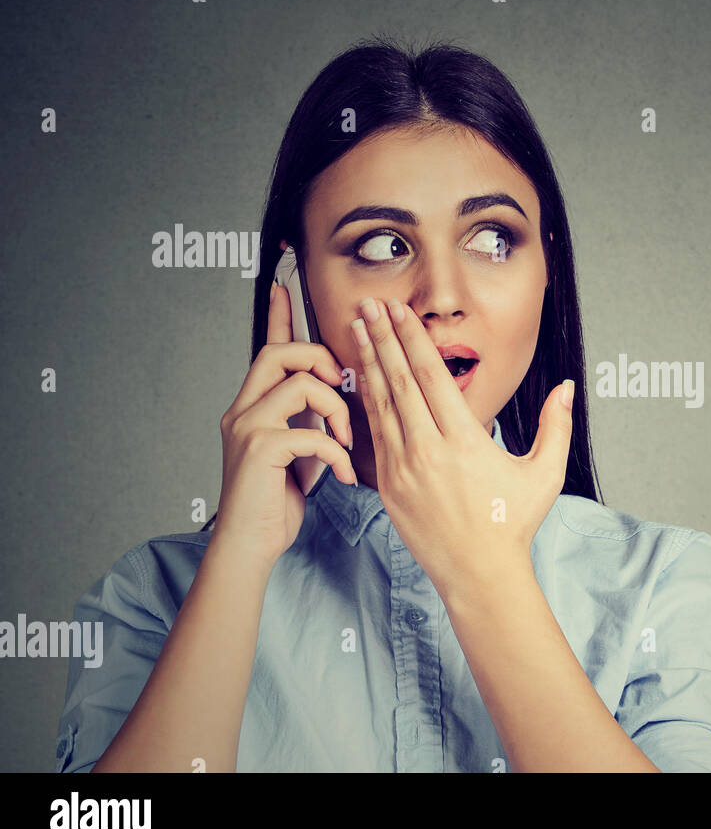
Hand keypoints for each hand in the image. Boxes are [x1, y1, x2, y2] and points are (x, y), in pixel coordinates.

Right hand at [211, 283, 355, 567]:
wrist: (251, 543)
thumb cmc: (277, 500)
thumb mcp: (301, 449)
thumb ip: (312, 419)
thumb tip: (342, 397)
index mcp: (255, 404)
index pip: (268, 348)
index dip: (280, 316)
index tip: (286, 285)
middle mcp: (244, 408)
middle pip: (281, 352)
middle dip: (321, 359)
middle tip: (344, 387)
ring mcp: (248, 427)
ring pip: (300, 384)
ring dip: (337, 409)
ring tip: (347, 441)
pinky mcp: (259, 450)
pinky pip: (310, 431)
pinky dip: (337, 452)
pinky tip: (344, 473)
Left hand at [351, 297, 572, 597]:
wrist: (478, 574)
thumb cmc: (513, 523)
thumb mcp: (544, 473)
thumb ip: (556, 425)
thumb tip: (568, 386)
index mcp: (464, 442)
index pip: (432, 376)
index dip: (413, 339)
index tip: (399, 311)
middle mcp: (428, 451)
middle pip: (399, 381)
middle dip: (383, 338)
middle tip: (369, 304)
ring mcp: (403, 469)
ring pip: (380, 403)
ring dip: (368, 362)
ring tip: (357, 328)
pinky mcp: (388, 486)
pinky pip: (375, 433)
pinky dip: (366, 401)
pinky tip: (362, 377)